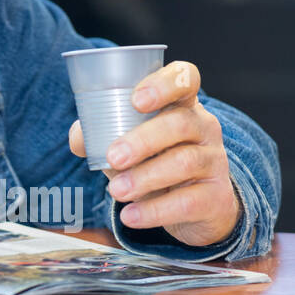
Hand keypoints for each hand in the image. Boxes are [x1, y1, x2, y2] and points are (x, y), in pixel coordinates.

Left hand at [68, 60, 239, 247]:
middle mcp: (203, 127)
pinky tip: (130, 215)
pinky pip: (188, 202)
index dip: (164, 84)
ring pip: (185, 162)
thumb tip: (78, 138)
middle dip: (143, 140)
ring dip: (145, 177)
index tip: (136, 100)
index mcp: (181, 105)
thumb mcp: (126, 143)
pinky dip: (155, 210)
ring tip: (115, 191)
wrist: (195, 208)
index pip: (184, 78)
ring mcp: (214, 161)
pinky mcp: (217, 197)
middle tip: (113, 157)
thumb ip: (99, 135)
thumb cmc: (155, 162)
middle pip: (180, 123)